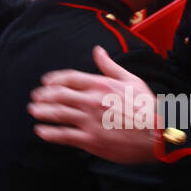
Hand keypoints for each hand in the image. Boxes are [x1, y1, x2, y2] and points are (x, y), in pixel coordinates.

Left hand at [29, 45, 157, 162]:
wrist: (157, 135)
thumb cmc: (147, 108)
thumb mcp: (131, 80)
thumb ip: (110, 66)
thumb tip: (97, 50)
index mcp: (101, 84)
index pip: (69, 78)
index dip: (54, 79)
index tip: (45, 82)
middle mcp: (91, 101)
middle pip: (59, 95)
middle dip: (44, 95)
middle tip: (35, 97)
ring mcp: (89, 121)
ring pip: (57, 114)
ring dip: (42, 112)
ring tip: (33, 111)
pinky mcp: (90, 140)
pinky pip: (63, 135)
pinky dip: (49, 133)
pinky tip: (40, 131)